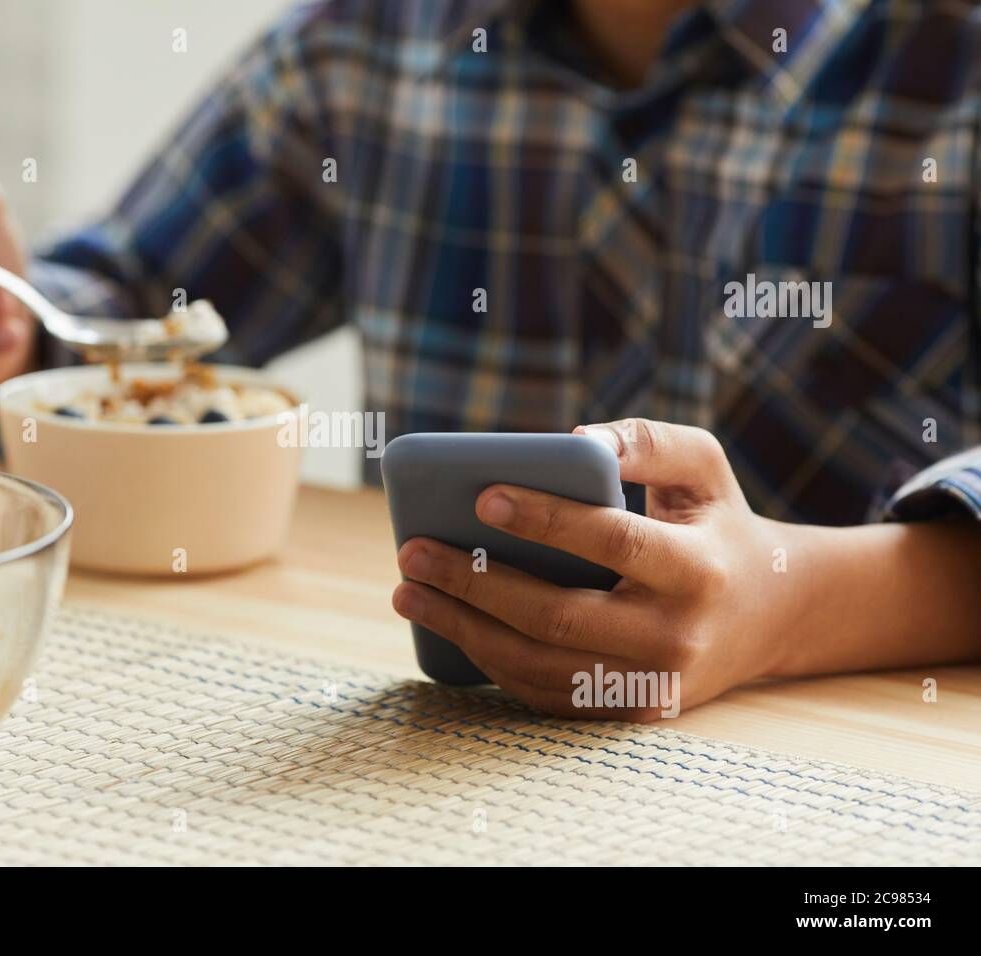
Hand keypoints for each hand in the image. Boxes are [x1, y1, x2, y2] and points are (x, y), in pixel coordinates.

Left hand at [392, 419, 980, 720]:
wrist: (770, 614)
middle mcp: (675, 637)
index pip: (613, 542)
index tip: (482, 496)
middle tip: (413, 552)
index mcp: (698, 569)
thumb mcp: (704, 467)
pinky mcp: (628, 712)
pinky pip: (545, 694)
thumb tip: (576, 438)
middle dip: (474, 584)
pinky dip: (489, 661)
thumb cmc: (717, 525)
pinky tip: (448, 624)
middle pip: (558, 618)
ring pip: (540, 667)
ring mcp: (651, 686)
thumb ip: (649, 441)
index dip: (547, 520)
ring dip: (464, 630)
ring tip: (408, 592)